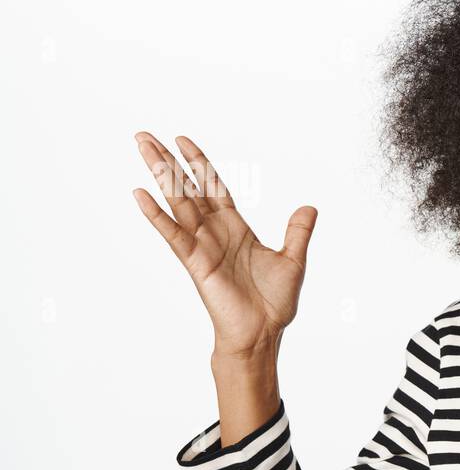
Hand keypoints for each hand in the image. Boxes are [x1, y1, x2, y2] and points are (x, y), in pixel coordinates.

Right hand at [131, 132, 317, 358]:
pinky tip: (140, 194)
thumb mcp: (293, 260)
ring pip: (178, 202)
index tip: (182, 140)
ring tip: (142, 147)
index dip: (199, 164)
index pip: (213, 187)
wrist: (264, 333)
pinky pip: (173, 235)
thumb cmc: (274, 303)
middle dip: (168, 162)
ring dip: (160, 175)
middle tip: (144, 136)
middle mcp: (215, 232)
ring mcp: (203, 245)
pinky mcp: (196, 263)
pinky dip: (157, 216)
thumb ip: (297, 232)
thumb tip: (310, 208)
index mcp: (236, 228)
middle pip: (188, 188)